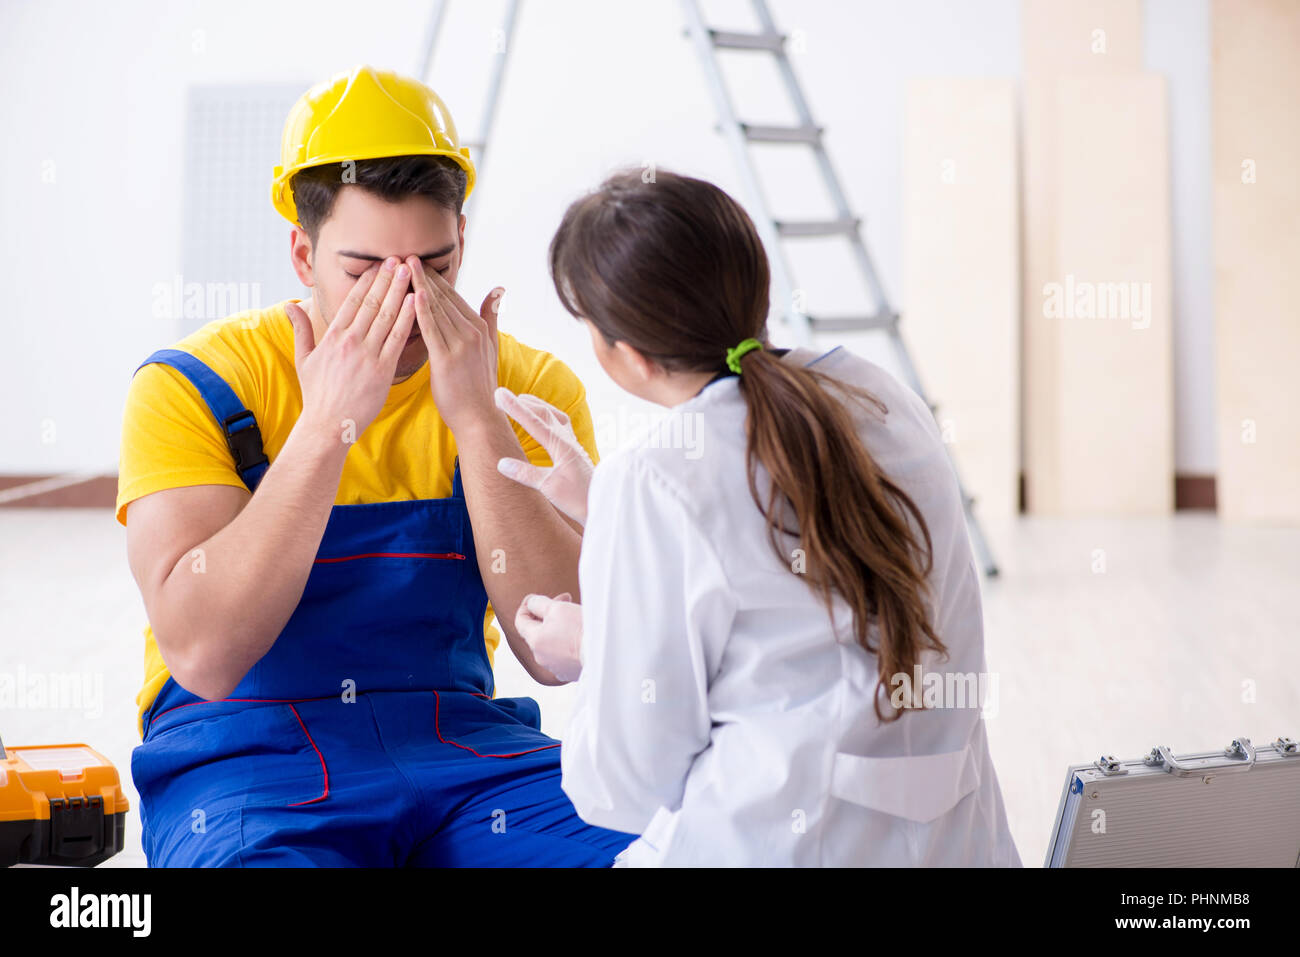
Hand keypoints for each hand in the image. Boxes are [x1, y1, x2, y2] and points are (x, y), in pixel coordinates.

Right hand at [285, 259, 414, 443]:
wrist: (328, 425)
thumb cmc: (317, 394)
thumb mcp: (304, 359)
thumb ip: (301, 329)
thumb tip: (290, 304)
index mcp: (332, 336)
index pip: (352, 301)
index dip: (367, 281)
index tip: (378, 265)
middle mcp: (349, 341)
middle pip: (371, 303)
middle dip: (386, 279)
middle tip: (399, 259)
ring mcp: (366, 355)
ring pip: (386, 316)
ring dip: (399, 291)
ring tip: (410, 272)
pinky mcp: (382, 370)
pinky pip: (397, 338)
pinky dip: (407, 318)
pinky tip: (416, 301)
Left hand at [407, 255, 502, 434]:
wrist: (479, 417)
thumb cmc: (479, 386)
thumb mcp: (491, 347)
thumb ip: (491, 317)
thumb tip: (498, 289)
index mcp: (478, 328)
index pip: (453, 297)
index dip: (436, 278)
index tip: (419, 263)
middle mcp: (471, 332)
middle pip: (443, 298)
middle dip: (424, 276)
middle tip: (406, 255)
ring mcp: (460, 345)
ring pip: (436, 309)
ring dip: (419, 285)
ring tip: (403, 265)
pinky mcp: (447, 359)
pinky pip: (432, 330)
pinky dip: (422, 310)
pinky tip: (412, 294)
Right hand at [494, 389, 593, 526]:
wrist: (603, 503)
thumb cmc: (578, 499)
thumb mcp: (549, 487)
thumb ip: (526, 473)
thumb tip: (501, 462)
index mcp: (561, 446)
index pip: (533, 421)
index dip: (514, 407)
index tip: (499, 393)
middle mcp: (568, 440)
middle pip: (543, 413)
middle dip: (521, 403)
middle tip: (500, 396)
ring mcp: (573, 443)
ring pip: (553, 415)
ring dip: (536, 406)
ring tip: (520, 401)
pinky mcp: (575, 450)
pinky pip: (561, 424)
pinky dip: (548, 416)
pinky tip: (544, 419)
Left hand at [514, 592, 582, 681]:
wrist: (604, 653)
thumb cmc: (580, 630)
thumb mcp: (557, 608)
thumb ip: (539, 604)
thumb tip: (531, 603)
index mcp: (535, 641)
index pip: (520, 621)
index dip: (527, 606)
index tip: (537, 599)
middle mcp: (541, 657)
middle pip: (537, 631)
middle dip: (548, 614)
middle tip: (565, 600)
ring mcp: (555, 667)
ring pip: (551, 643)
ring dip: (559, 629)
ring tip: (575, 618)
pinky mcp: (569, 672)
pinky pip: (563, 654)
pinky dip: (568, 643)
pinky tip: (579, 635)